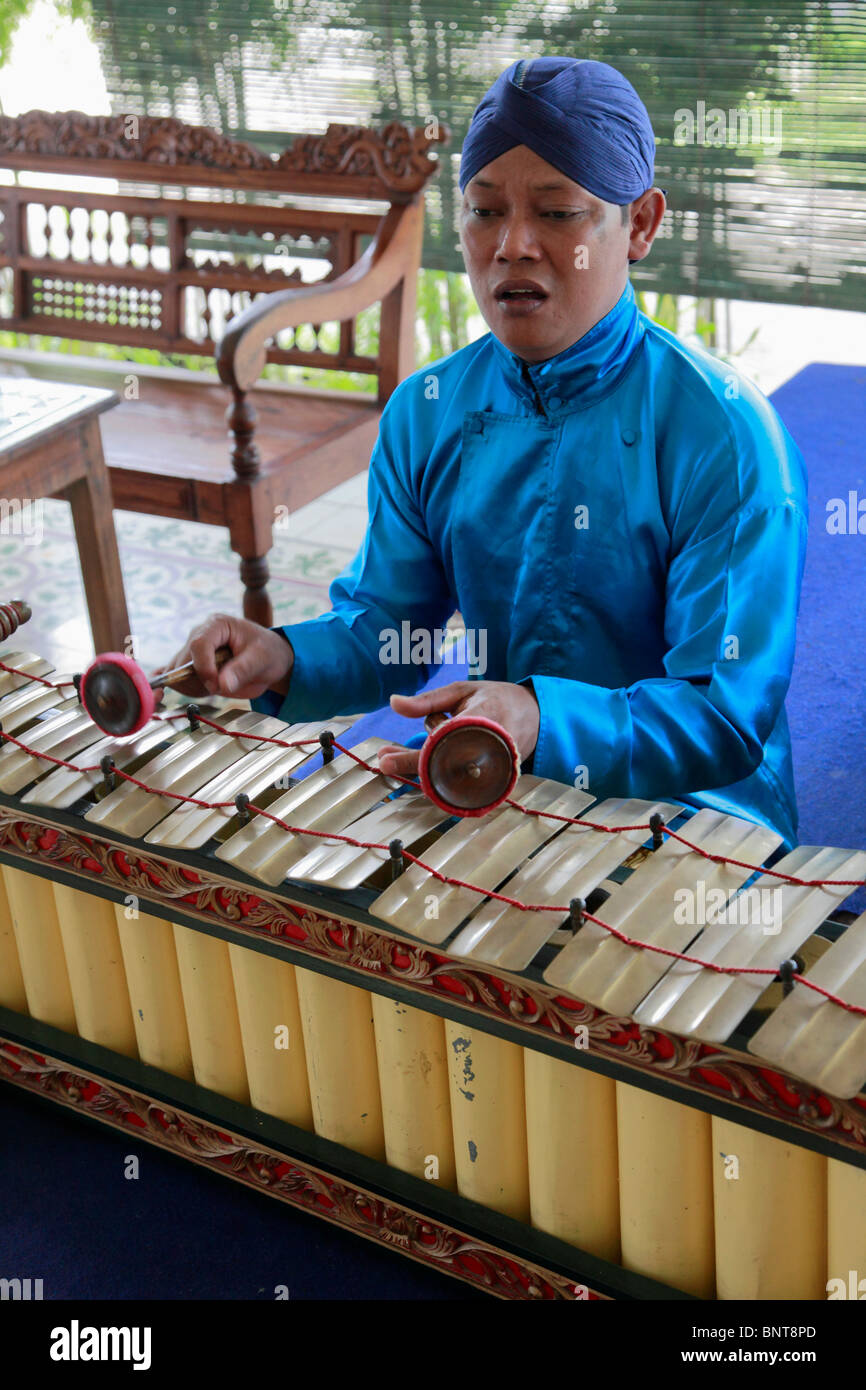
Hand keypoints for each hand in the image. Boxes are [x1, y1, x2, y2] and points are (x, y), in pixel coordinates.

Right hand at [152, 613, 293, 700]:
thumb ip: (242, 671)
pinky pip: (177, 678)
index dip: (203, 668)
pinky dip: (186, 688)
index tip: (216, 685)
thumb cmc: (268, 652)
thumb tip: (222, 685)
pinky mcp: (191, 665)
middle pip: (183, 659)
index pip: (198, 644)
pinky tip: (203, 689)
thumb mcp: (262, 660)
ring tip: (216, 688)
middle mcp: (200, 633)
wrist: (269, 658)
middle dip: (197, 679)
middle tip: (218, 689)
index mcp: (218, 625)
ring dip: (191, 685)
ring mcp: (193, 649)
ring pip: (176, 670)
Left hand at [377, 680, 538, 778]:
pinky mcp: (498, 777)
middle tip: (385, 763)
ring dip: (424, 773)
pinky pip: (464, 784)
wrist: (536, 714)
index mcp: (482, 716)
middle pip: (445, 763)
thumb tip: (393, 703)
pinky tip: (425, 778)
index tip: (386, 757)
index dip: (414, 754)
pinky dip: (443, 781)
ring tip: (396, 763)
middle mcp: (490, 743)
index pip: (442, 739)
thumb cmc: (493, 698)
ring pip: (453, 777)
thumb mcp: (461, 691)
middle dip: (413, 765)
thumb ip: (428, 700)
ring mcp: (496, 764)